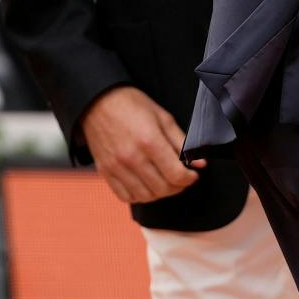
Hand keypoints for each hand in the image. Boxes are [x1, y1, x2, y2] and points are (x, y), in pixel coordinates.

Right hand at [80, 84, 196, 202]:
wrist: (98, 102)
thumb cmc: (133, 106)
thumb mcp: (163, 118)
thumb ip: (182, 143)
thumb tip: (200, 164)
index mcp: (150, 141)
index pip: (176, 175)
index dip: (189, 178)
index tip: (192, 174)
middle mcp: (132, 158)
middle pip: (163, 188)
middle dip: (178, 186)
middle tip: (180, 177)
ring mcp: (116, 167)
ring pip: (146, 196)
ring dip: (160, 193)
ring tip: (164, 181)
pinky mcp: (105, 172)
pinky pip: (126, 196)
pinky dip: (139, 196)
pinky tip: (145, 185)